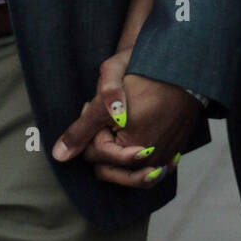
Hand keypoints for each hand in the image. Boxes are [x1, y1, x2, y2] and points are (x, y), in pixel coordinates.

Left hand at [52, 70, 200, 188]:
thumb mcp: (105, 95)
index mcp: (131, 148)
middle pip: (108, 169)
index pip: (93, 154)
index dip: (90, 127)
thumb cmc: (143, 74)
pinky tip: (134, 141)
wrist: (181, 67)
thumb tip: (59, 157)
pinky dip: (137, 161)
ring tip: (120, 127)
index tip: (97, 104)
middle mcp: (150, 161)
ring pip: (128, 174)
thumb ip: (82, 129)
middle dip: (103, 144)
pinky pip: (148, 170)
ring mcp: (164, 160)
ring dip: (118, 155)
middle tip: (110, 114)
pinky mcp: (174, 154)